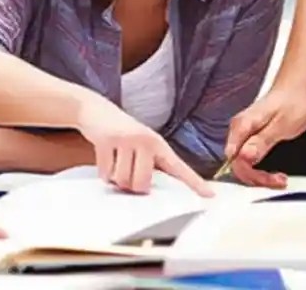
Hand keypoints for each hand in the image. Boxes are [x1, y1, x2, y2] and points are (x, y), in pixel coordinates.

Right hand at [76, 99, 212, 196]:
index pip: (179, 167)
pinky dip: (104, 173)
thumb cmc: (122, 134)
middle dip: (132, 186)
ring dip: (116, 179)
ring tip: (116, 162)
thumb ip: (149, 165)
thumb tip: (149, 192)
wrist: (96, 109)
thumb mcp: (141, 145)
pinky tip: (105, 157)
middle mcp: (147, 140)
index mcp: (159, 145)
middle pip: (142, 184)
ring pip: (123, 181)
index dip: (194, 182)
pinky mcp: (108, 140)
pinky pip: (106, 173)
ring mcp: (127, 139)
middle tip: (127, 172)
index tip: (209, 195)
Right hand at [223, 86, 305, 187]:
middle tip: (279, 181)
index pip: (236, 160)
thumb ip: (262, 141)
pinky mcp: (247, 139)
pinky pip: (247, 160)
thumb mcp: (281, 125)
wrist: (294, 91)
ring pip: (243, 165)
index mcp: (242, 126)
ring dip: (260, 177)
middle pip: (237, 165)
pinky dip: (260, 170)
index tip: (271, 179)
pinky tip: (273, 174)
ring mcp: (241, 136)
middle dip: (257, 178)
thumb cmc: (291, 103)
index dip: (252, 175)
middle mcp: (237, 131)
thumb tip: (245, 156)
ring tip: (279, 179)